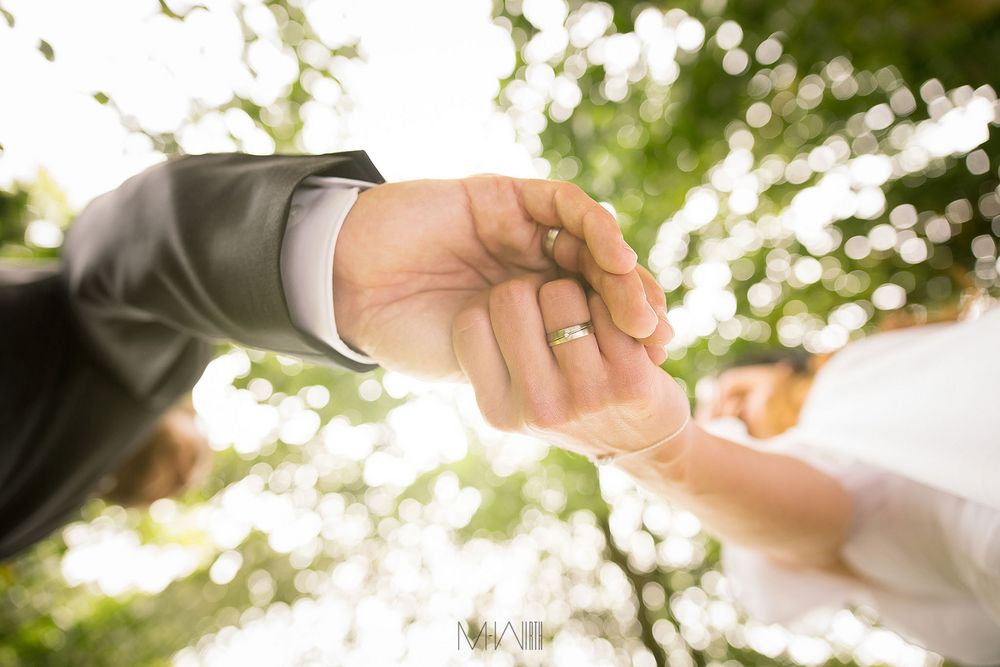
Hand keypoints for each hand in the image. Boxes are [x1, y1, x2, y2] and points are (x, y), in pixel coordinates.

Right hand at [333, 176, 671, 378]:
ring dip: (623, 271)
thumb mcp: (482, 363)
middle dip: (633, 304)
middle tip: (656, 338)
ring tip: (641, 310)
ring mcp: (518, 229)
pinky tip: (618, 258)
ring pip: (591, 239)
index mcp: (527, 305)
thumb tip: (600, 399)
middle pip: (600, 275)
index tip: (654, 364)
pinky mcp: (504, 195)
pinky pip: (563, 204)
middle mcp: (529, 263)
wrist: (351, 292)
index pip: (590, 313)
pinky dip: (596, 227)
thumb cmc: (406, 335)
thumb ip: (531, 363)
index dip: (625, 334)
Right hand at [451, 276, 689, 460]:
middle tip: (554, 308)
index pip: (469, 320)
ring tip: (586, 317)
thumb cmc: (573, 402)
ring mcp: (583, 395)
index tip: (520, 316)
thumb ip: (500, 352)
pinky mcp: (629, 381)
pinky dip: (613, 303)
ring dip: (577, 292)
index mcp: (498, 410)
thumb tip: (492, 281)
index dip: (493, 302)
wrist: (644, 446)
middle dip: (535, 288)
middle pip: (510, 296)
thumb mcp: (521, 396)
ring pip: (561, 292)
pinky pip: (607, 304)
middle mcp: (535, 407)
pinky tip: (617, 325)